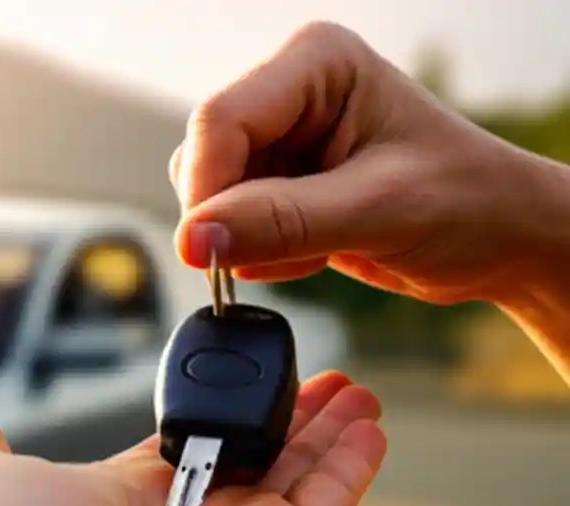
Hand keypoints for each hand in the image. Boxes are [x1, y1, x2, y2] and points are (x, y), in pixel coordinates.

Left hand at [0, 372, 385, 505]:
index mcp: (128, 496)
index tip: (237, 369)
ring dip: (329, 428)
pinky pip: (329, 500)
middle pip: (253, 451)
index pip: (188, 440)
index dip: (215, 404)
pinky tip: (369, 425)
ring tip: (355, 389)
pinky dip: (355, 462)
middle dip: (286, 412)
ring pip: (298, 470)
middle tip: (318, 376)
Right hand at [171, 21, 569, 377]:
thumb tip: (194, 240)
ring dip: (253, 240)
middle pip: (203, 158)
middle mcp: (287, 90)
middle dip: (235, 218)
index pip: (219, 121)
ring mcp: (279, 137)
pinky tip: (317, 251)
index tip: (210, 253)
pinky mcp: (276, 181)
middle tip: (295, 251)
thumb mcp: (378, 211)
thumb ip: (281, 222)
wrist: (501, 239)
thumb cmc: (468, 203)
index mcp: (316, 62)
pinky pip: (226, 224)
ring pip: (208, 196)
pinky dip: (262, 253)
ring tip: (321, 246)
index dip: (207, 190)